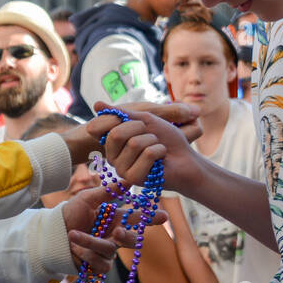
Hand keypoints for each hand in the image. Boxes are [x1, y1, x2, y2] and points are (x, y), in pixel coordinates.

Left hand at [60, 184, 168, 272]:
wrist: (51, 233)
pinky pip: (101, 264)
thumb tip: (127, 180)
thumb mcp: (86, 199)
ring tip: (73, 234)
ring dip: (90, 241)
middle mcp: (113, 236)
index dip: (151, 218)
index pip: (137, 219)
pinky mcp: (98, 265)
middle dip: (127, 237)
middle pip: (132, 241)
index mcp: (114, 219)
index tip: (164, 216)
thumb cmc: (70, 214)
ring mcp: (107, 252)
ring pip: (110, 250)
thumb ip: (106, 192)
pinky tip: (74, 248)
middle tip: (118, 231)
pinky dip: (86, 254)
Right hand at [87, 101, 202, 187]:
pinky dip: (160, 151)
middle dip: (141, 130)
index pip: (110, 125)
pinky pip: (147, 154)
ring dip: (154, 142)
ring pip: (134, 144)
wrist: (186, 159)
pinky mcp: (134, 178)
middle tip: (152, 138)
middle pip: (117, 134)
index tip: (143, 128)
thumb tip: (95, 105)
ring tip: (158, 151)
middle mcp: (113, 157)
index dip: (132, 122)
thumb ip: (121, 114)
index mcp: (113, 144)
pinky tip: (161, 162)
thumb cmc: (167, 139)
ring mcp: (121, 169)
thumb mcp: (145, 120)